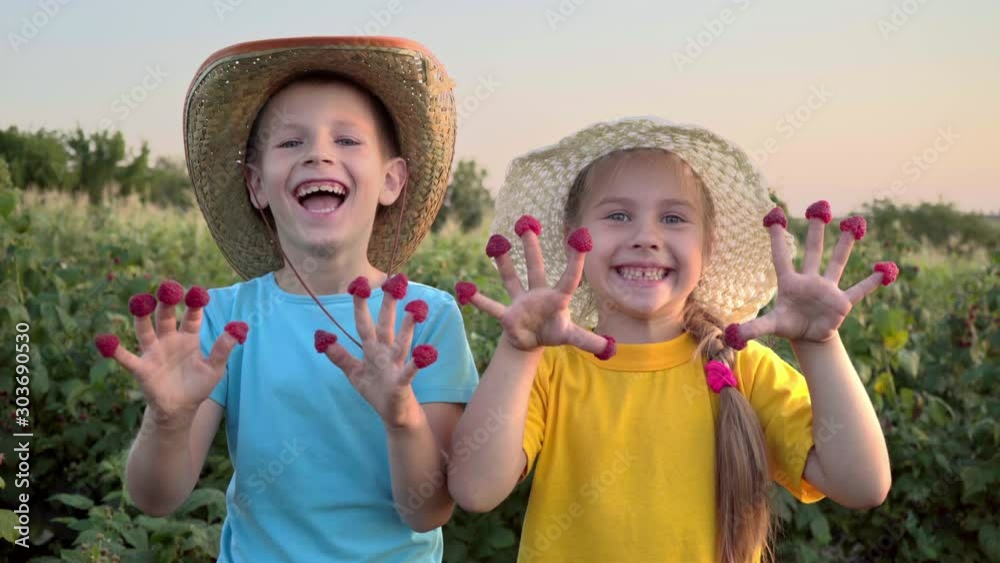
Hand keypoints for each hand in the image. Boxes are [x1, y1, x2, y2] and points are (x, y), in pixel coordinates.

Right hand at [93, 280, 245, 427]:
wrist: (181, 409)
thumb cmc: (198, 386)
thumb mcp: (215, 368)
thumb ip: (223, 348)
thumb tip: (238, 328)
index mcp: (189, 338)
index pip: (191, 316)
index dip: (194, 304)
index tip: (197, 291)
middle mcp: (169, 340)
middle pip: (166, 317)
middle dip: (167, 302)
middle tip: (167, 287)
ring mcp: (153, 352)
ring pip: (145, 329)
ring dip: (142, 316)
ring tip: (140, 301)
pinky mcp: (141, 368)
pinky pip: (125, 357)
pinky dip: (115, 350)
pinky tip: (105, 340)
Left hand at [315, 274, 437, 428]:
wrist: (395, 414)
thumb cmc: (377, 391)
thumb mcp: (354, 373)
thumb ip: (339, 356)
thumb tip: (322, 337)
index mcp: (372, 350)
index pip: (364, 324)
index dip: (361, 306)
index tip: (358, 285)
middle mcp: (386, 353)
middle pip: (385, 326)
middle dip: (388, 306)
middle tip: (394, 283)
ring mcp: (396, 366)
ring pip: (401, 343)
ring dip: (407, 328)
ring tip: (413, 310)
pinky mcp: (403, 382)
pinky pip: (410, 371)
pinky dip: (418, 362)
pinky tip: (425, 353)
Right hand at [456, 215, 613, 357]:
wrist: (532, 341)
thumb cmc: (553, 332)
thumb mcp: (570, 337)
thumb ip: (588, 341)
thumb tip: (612, 348)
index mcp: (558, 298)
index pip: (569, 278)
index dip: (576, 262)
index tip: (581, 239)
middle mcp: (539, 293)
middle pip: (535, 267)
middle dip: (531, 247)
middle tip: (527, 223)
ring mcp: (521, 301)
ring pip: (511, 278)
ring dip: (504, 262)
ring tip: (497, 241)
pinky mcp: (507, 315)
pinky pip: (492, 306)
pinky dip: (479, 300)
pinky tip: (464, 288)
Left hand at [725, 202, 898, 348]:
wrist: (809, 336)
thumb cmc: (788, 325)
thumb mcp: (770, 326)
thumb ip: (753, 328)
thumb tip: (731, 334)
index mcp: (789, 282)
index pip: (780, 256)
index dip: (776, 237)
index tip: (773, 215)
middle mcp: (810, 280)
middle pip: (813, 250)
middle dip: (816, 229)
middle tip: (819, 205)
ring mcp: (827, 289)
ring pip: (838, 262)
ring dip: (845, 244)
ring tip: (854, 223)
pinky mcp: (842, 303)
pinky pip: (859, 290)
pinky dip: (872, 282)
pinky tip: (886, 269)